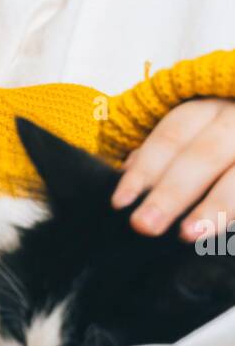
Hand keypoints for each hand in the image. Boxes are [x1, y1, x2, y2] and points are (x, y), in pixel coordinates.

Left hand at [111, 98, 234, 242]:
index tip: (121, 202)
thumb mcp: (197, 131)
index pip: (174, 133)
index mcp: (212, 106)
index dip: (147, 167)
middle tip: (144, 225)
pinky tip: (223, 239)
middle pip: (205, 153)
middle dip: (173, 191)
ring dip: (216, 206)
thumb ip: (167, 150)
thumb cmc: (221, 139)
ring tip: (189, 234)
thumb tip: (130, 168)